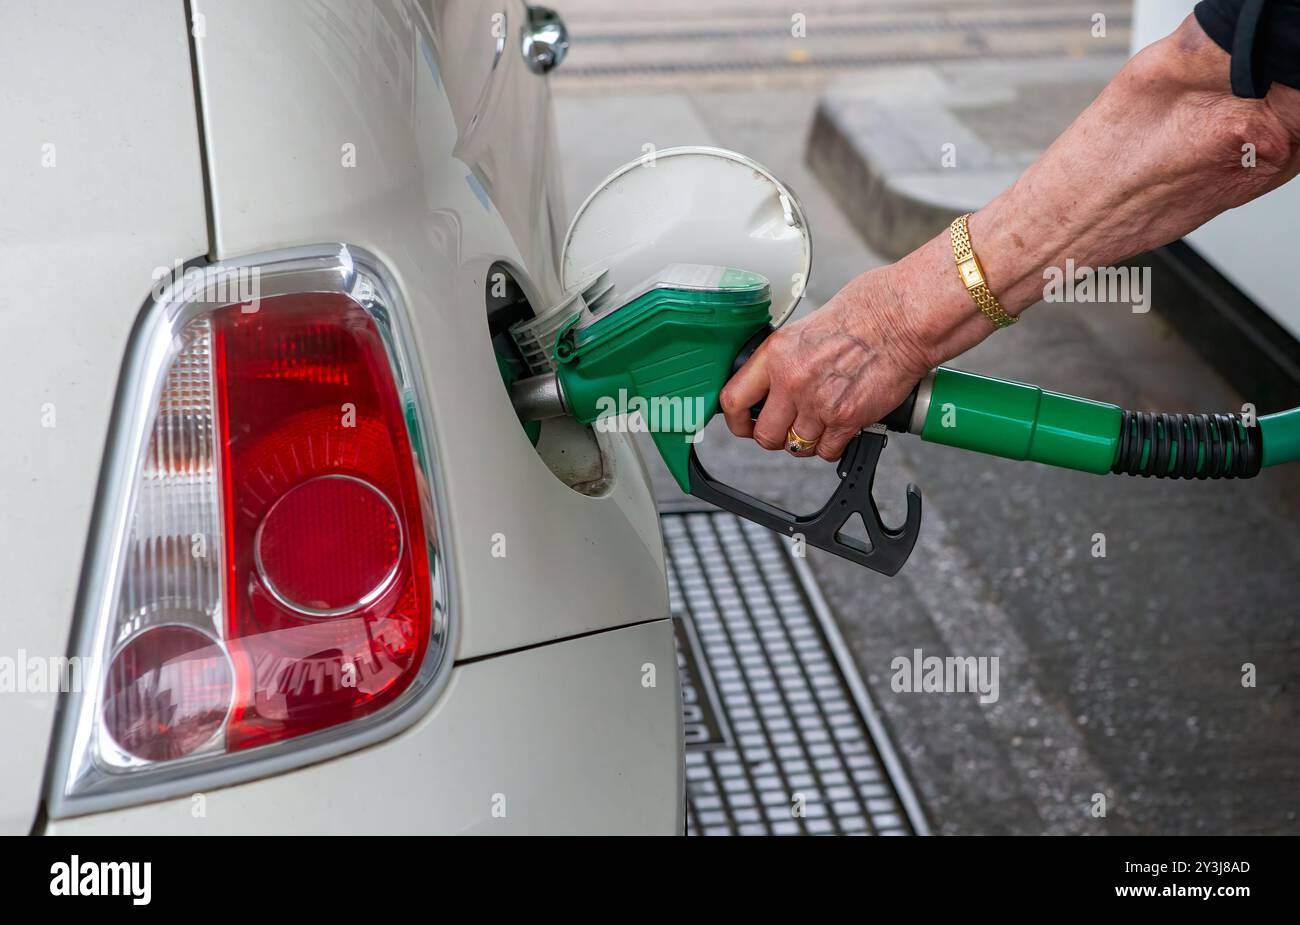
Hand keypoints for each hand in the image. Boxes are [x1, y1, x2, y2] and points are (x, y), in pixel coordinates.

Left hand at [720, 267, 933, 460]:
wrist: (902, 319)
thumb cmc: (865, 313)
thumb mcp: (807, 328)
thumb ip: (787, 359)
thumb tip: (775, 383)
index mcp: (776, 354)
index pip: (733, 400)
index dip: (736, 421)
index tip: (743, 424)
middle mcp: (792, 380)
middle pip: (765, 435)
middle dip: (775, 438)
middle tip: (787, 430)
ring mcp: (818, 403)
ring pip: (796, 446)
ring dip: (807, 442)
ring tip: (821, 426)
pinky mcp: (847, 419)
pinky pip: (827, 451)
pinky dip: (833, 447)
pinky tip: (841, 429)